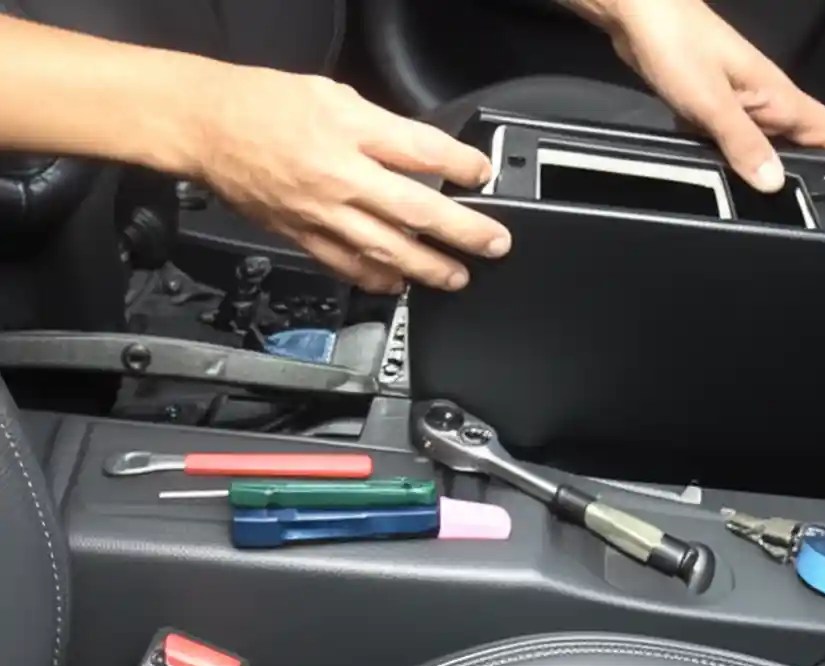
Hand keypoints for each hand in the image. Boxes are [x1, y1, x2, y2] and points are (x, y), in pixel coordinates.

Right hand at [194, 66, 509, 292]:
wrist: (204, 125)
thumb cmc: (264, 104)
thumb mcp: (334, 95)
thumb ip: (382, 127)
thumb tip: (425, 152)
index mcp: (350, 131)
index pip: (422, 151)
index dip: (462, 165)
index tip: (484, 174)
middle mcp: (340, 176)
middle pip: (415, 210)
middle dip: (462, 231)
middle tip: (494, 244)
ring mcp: (320, 212)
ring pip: (385, 249)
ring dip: (427, 268)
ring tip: (457, 277)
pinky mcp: (300, 235)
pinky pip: (345, 265)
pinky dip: (375, 280)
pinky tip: (397, 285)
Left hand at [599, 0, 824, 191]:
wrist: (635, 12)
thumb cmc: (676, 44)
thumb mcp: (712, 103)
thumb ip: (743, 143)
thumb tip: (774, 183)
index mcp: (778, 96)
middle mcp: (765, 100)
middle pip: (796, 145)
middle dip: (794, 177)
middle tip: (783, 216)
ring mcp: (737, 101)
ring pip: (759, 143)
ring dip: (755, 168)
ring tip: (747, 205)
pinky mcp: (709, 103)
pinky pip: (727, 138)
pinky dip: (722, 156)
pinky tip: (710, 175)